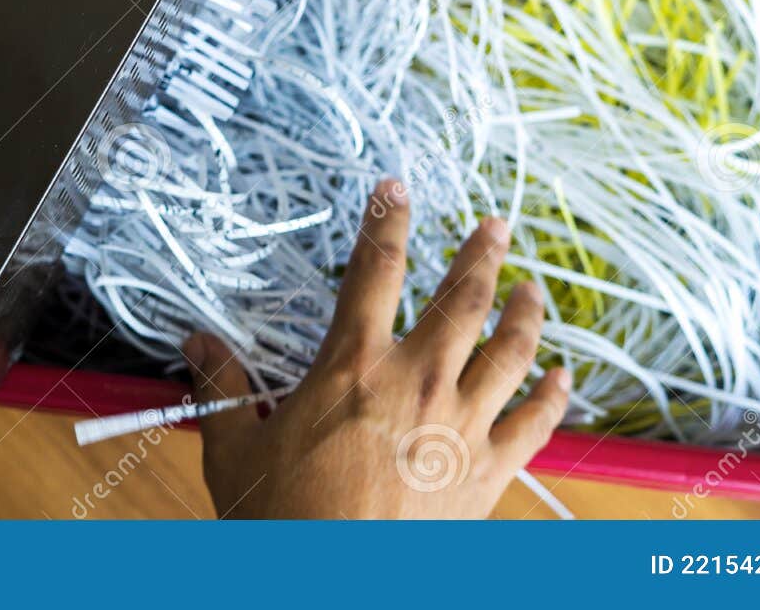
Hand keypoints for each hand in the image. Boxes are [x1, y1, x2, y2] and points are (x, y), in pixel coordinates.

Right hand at [184, 178, 570, 517]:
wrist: (334, 586)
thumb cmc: (283, 521)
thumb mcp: (235, 447)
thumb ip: (221, 387)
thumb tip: (196, 344)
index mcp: (353, 365)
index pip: (375, 269)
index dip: (387, 220)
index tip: (397, 189)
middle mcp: (417, 381)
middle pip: (463, 298)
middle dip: (482, 254)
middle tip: (496, 226)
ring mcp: (460, 425)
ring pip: (510, 350)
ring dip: (525, 312)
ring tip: (533, 288)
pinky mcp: (487, 473)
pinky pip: (534, 425)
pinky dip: (553, 397)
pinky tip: (563, 378)